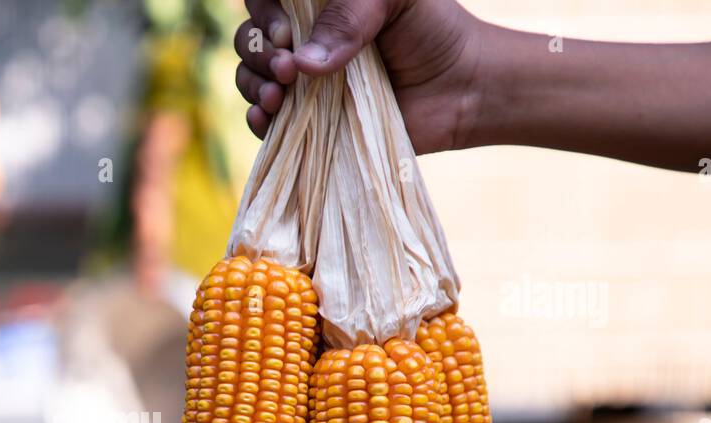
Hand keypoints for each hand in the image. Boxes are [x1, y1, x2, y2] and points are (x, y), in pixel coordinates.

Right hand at [235, 0, 482, 153]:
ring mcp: (301, 83)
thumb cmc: (432, 30)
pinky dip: (256, 118)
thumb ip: (349, 17)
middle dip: (259, 53)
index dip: (263, 13)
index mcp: (318, 5)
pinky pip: (263, 120)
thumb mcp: (393, 0)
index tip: (285, 31)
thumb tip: (304, 65)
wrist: (461, 88)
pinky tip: (265, 116)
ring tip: (277, 95)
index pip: (265, 0)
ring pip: (249, 76)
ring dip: (253, 84)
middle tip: (287, 69)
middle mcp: (302, 40)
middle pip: (249, 38)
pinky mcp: (306, 122)